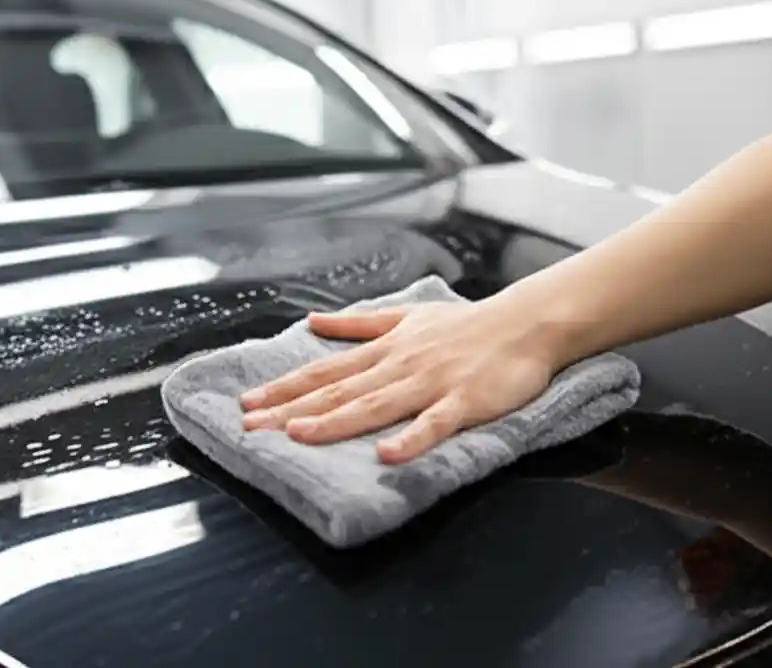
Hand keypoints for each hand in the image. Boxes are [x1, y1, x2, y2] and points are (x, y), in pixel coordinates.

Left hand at [239, 295, 561, 463]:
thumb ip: (358, 323)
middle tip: (250, 427)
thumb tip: (313, 322)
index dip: (284, 389)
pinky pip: (434, 424)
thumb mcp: (406, 315)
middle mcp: (399, 366)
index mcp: (385, 350)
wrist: (525, 323)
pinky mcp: (464, 402)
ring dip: (336, 421)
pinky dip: (410, 439)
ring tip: (299, 436)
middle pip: (338, 392)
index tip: (247, 404)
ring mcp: (431, 384)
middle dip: (292, 410)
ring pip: (376, 405)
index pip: (325, 372)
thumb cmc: (466, 324)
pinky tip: (387, 455)